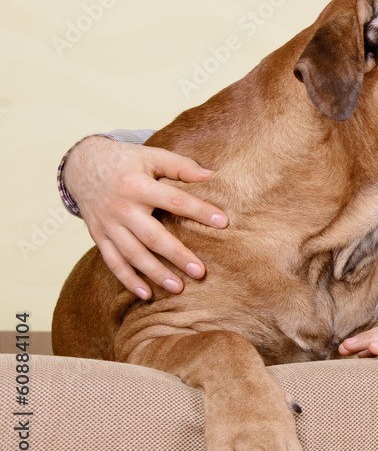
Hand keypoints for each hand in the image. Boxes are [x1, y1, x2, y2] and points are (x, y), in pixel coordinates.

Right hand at [63, 135, 228, 298]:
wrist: (81, 165)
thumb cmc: (125, 161)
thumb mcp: (151, 155)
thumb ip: (180, 166)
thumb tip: (211, 175)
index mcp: (137, 185)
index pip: (175, 200)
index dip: (200, 211)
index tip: (223, 222)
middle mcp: (121, 208)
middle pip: (152, 236)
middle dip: (177, 255)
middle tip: (200, 271)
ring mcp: (108, 225)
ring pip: (133, 254)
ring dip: (155, 273)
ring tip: (178, 288)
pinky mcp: (98, 236)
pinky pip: (113, 262)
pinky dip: (128, 280)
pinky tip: (147, 294)